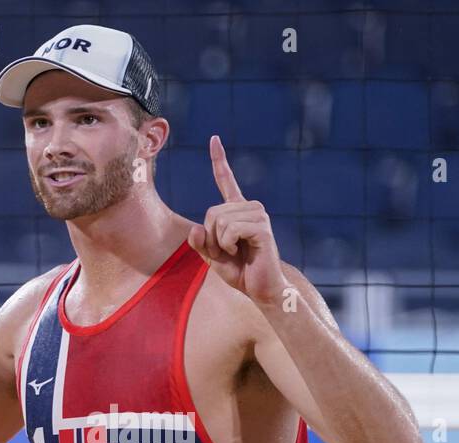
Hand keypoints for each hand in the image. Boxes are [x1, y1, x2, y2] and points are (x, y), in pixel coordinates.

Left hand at [187, 135, 287, 307]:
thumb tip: (196, 229)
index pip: (226, 181)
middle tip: (225, 252)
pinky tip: (240, 252)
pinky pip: (230, 230)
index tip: (214, 138)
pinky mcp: (262, 227)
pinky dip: (228, 245)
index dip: (219, 160)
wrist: (262, 289)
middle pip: (211, 211)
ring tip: (234, 253)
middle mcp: (250, 208)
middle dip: (211, 237)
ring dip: (219, 243)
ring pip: (219, 220)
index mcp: (238, 211)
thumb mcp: (212, 257)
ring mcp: (258, 215)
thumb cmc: (240, 272)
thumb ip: (200, 243)